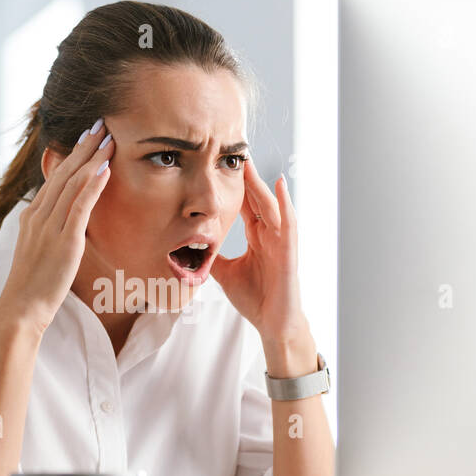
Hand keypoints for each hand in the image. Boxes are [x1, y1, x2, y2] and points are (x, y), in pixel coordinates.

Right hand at [0, 119, 114, 332]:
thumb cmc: (32, 285)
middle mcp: (38, 215)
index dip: (73, 155)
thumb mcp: (39, 250)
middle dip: (83, 146)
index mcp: (32, 215)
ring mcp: (50, 226)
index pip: (55, 177)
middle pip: (64, 172)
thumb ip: (50, 231)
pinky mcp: (63, 241)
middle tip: (100, 124)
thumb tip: (68, 223)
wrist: (21, 308)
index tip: (87, 137)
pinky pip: (80, 206)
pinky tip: (105, 168)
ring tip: (108, 138)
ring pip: (72, 183)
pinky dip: (93, 184)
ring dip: (92, 158)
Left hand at [209, 159, 315, 374]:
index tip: (221, 165)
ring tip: (250, 161)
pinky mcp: (289, 251)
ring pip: (271, 205)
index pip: (245, 205)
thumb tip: (186, 250)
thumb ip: (212, 258)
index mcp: (257, 237)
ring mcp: (281, 241)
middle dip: (247, 176)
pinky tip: (279, 184)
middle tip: (233, 151)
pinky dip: (285, 202)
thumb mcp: (225, 274)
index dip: (235, 185)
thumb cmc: (256, 298)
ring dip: (260, 182)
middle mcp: (270, 234)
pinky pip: (288, 222)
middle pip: (257, 198)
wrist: (272, 324)